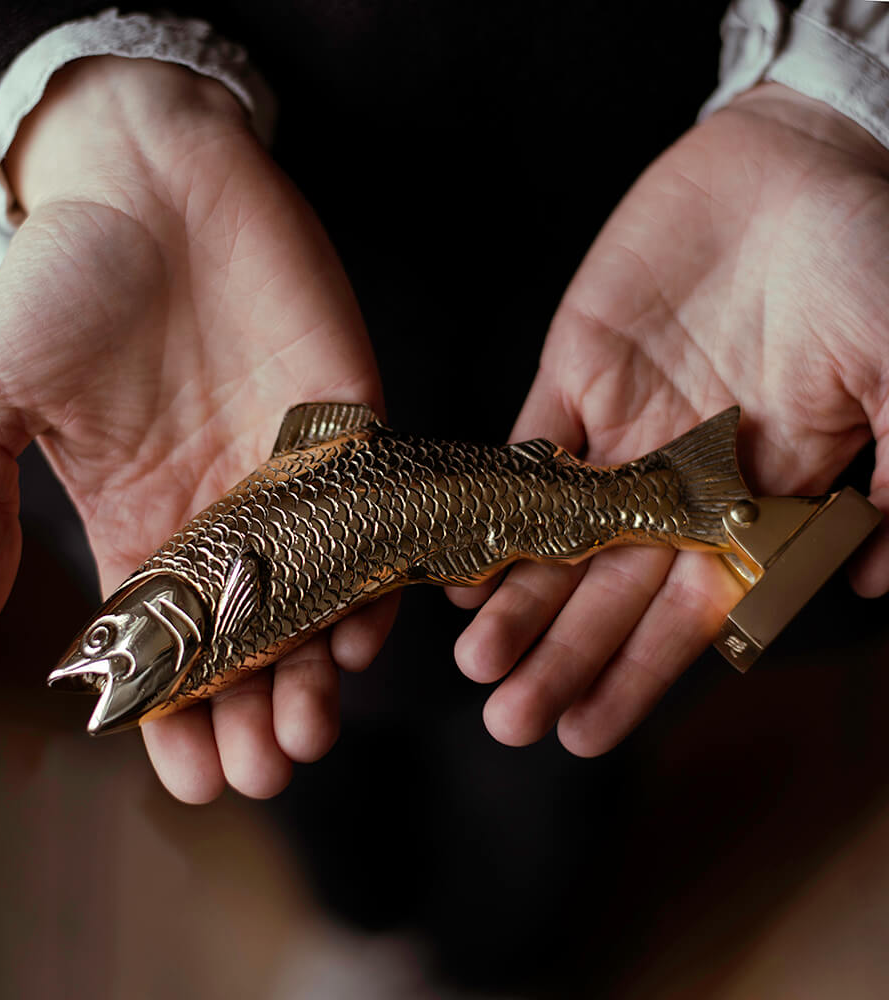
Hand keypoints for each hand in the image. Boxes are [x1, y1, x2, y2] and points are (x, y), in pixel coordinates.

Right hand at [0, 57, 390, 801]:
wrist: (148, 180)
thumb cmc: (61, 279)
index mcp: (141, 528)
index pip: (166, 652)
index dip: (176, 720)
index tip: (192, 778)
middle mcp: (222, 521)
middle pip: (252, 650)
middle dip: (259, 719)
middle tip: (266, 768)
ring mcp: (291, 483)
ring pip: (319, 607)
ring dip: (319, 676)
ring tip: (309, 726)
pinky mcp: (349, 432)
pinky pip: (375, 525)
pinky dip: (374, 584)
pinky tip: (363, 635)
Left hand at [451, 83, 888, 753]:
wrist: (796, 159)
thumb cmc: (869, 252)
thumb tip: (872, 584)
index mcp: (765, 490)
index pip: (693, 607)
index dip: (640, 672)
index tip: (588, 731)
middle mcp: (685, 477)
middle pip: (612, 588)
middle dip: (563, 654)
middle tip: (510, 719)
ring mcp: (625, 430)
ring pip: (559, 536)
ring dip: (518, 599)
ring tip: (474, 661)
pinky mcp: (575, 375)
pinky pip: (526, 450)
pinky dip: (491, 503)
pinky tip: (456, 559)